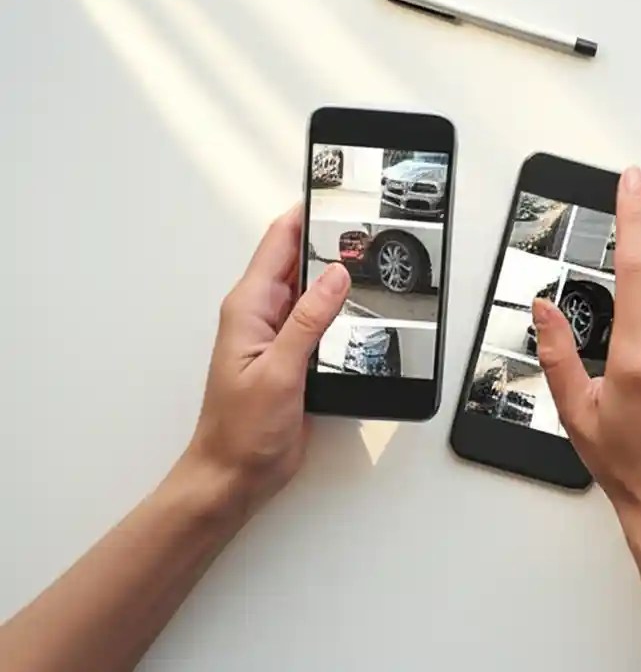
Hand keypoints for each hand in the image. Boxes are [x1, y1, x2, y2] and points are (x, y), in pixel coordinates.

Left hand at [181, 204, 350, 516]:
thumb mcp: (279, 370)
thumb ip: (309, 320)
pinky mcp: (296, 358)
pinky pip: (322, 322)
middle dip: (331, 243)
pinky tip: (365, 312)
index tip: (332, 195)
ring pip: (315, 292)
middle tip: (367, 228)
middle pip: (300, 262)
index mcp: (249, 307)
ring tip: (374, 265)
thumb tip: (335, 275)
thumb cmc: (241, 431)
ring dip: (340, 280)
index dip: (303, 214)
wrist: (235, 476)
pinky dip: (343, 313)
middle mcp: (263, 315)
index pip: (278, 243)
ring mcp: (280, 336)